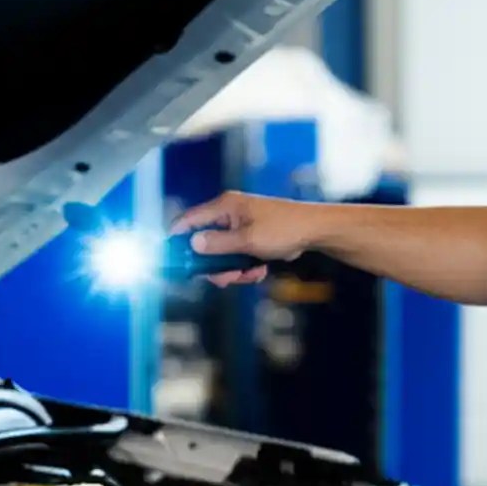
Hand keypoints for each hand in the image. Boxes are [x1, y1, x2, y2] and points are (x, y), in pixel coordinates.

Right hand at [169, 192, 311, 286]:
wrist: (314, 231)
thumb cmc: (284, 229)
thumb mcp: (248, 240)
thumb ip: (218, 244)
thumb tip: (193, 244)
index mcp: (225, 207)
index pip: (189, 219)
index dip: (177, 238)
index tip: (173, 259)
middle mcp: (229, 214)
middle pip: (205, 243)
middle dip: (214, 265)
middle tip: (225, 278)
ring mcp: (239, 226)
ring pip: (221, 254)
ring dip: (232, 269)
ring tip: (249, 274)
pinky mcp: (249, 237)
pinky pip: (236, 256)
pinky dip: (244, 267)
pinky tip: (259, 271)